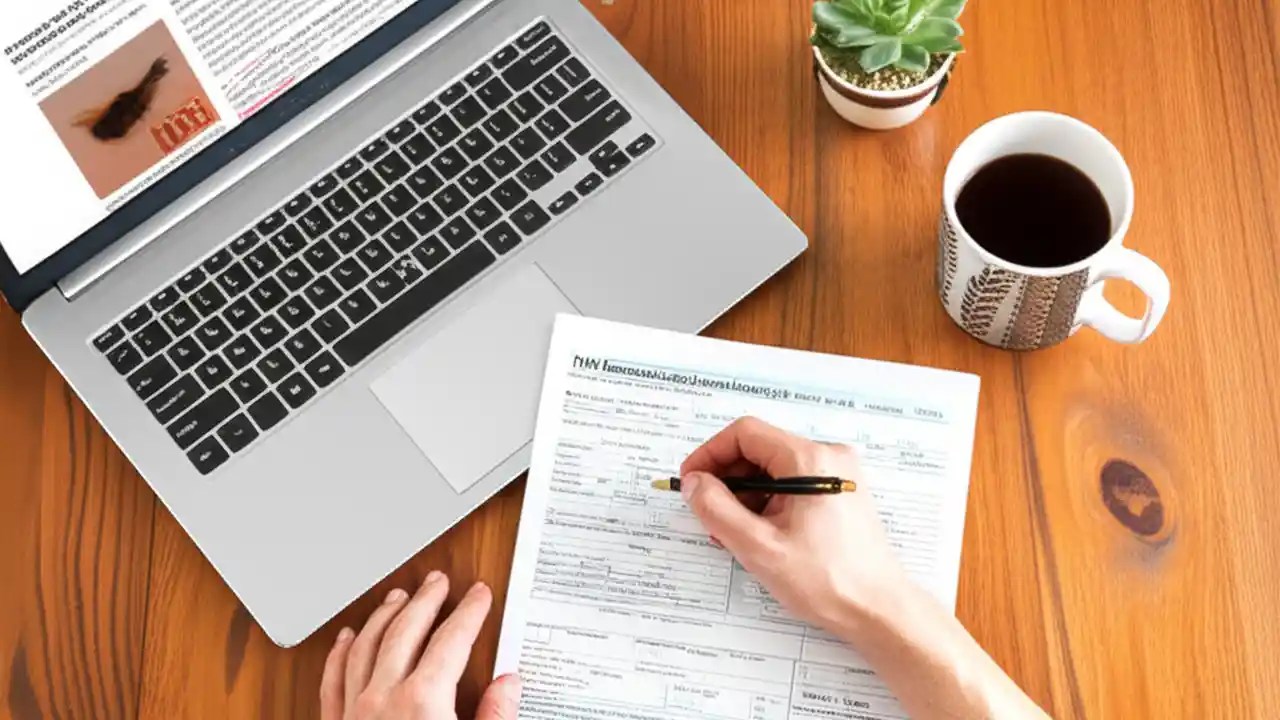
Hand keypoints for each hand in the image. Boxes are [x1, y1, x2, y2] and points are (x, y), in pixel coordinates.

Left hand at [320, 573, 519, 719]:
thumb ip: (495, 717)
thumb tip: (508, 686)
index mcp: (423, 701)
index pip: (452, 641)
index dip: (469, 613)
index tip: (479, 595)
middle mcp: (384, 699)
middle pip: (406, 632)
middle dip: (426, 601)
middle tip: (438, 581)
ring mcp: (355, 712)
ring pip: (366, 647)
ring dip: (384, 617)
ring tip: (398, 598)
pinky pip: (333, 680)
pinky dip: (340, 654)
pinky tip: (347, 638)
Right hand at [679, 417, 911, 631]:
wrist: (878, 610)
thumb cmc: (829, 581)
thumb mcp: (760, 547)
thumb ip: (717, 509)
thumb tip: (694, 484)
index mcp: (811, 461)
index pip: (746, 434)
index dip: (710, 454)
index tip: (691, 481)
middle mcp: (828, 458)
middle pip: (759, 450)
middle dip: (726, 480)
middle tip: (706, 514)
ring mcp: (836, 476)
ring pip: (773, 470)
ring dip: (745, 496)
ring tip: (730, 534)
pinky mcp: (838, 494)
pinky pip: (791, 485)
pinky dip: (767, 504)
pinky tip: (756, 535)